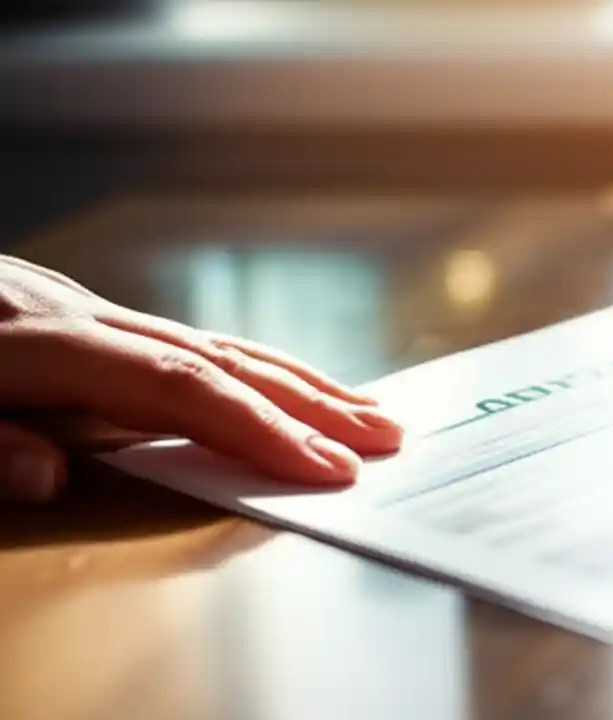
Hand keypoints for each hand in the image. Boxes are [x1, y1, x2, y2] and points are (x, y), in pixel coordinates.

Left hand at [0, 255, 402, 502]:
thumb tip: (51, 476)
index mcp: (38, 344)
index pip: (179, 390)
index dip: (258, 427)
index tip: (323, 467)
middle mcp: (76, 320)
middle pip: (218, 361)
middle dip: (311, 403)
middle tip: (386, 439)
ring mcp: (82, 311)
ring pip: (213, 345)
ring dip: (299, 381)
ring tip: (368, 410)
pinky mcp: (79, 316)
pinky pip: (188, 342)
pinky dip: (250, 367)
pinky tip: (281, 383)